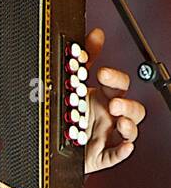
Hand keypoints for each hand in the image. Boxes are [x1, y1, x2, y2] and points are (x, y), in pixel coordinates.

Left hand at [81, 27, 145, 173]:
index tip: (102, 73)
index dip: (115, 79)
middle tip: (112, 103)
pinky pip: (116, 155)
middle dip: (126, 104)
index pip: (120, 85)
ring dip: (129, 126)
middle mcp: (110, 116)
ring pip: (130, 131)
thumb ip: (87, 58)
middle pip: (133, 108)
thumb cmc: (71, 111)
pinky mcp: (102, 154)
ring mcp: (108, 135)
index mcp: (104, 97)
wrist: (54, 141)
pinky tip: (125, 146)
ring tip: (119, 120)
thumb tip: (96, 33)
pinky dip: (123, 152)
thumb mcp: (75, 82)